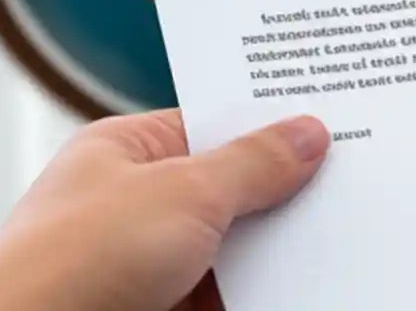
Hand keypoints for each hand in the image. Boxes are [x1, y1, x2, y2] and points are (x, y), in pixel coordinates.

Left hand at [0, 110, 329, 310]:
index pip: (213, 123)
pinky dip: (261, 289)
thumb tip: (306, 134)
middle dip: (282, 189)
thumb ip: (254, 162)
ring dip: (276, 246)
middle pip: (230, 186)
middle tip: (344, 179)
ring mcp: (146, 260)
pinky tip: (301, 282)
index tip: (326, 123)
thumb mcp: (185, 192)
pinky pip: (228, 290)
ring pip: (234, 244)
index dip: (269, 123)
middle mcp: (134, 202)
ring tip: (333, 234)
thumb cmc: (71, 262)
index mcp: (125, 151)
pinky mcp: (163, 305)